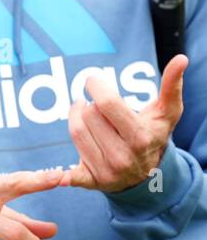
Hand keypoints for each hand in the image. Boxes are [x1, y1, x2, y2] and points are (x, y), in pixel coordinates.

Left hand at [63, 54, 187, 192]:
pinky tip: (59, 175)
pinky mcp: (92, 181)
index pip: (106, 103)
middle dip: (90, 104)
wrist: (149, 175)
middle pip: (89, 115)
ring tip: (82, 110)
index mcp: (140, 137)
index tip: (92, 80)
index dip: (96, 87)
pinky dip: (62, 176)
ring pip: (76, 132)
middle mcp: (123, 156)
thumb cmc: (154, 134)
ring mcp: (107, 171)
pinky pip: (72, 176)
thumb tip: (181, 58)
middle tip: (94, 102)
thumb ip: (171, 86)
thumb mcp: (166, 113)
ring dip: (75, 116)